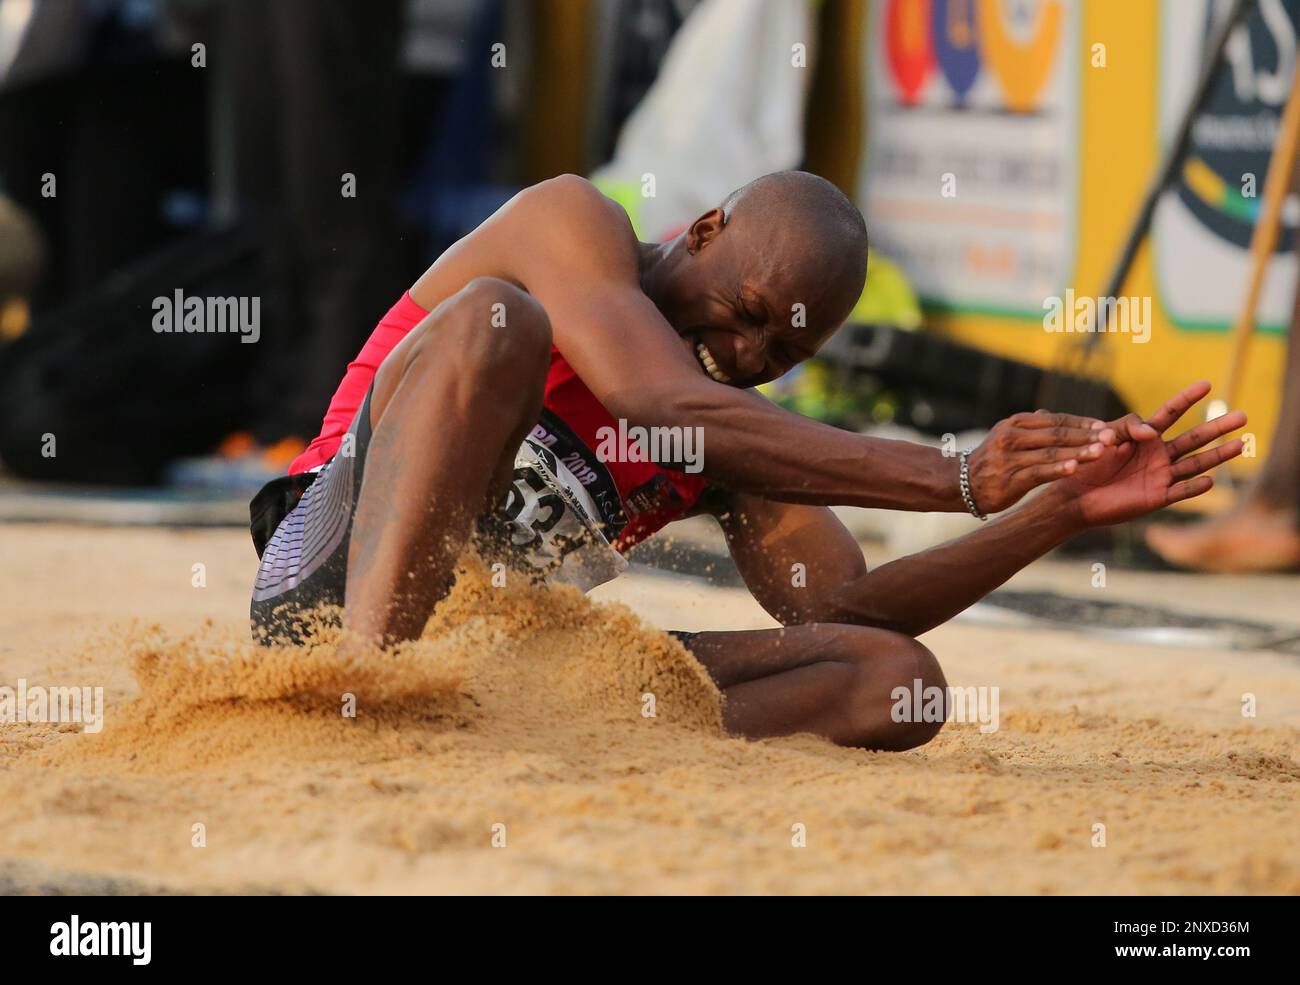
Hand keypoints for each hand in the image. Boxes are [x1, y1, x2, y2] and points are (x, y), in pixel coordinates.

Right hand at [966, 410, 1119, 513]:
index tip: (1104, 426)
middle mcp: (1012, 437)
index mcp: (1016, 424)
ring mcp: (1010, 458)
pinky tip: (1074, 469)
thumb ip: (1033, 428)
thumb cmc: (991, 460)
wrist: (961, 482)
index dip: (1081, 423)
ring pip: (1050, 453)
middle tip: (1111, 436)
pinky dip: (1057, 470)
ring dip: (1078, 452)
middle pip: (1056, 434)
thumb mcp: (1008, 436)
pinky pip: (1038, 473)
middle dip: (1086, 436)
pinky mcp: (1009, 479)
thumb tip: (1053, 415)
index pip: (1055, 420)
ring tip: (1101, 452)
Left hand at [1060, 380, 1246, 526]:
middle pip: (1193, 438)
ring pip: (1195, 463)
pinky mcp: (1156, 497)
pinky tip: (1209, 481)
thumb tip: (1150, 430)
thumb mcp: (1103, 438)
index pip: (1170, 413)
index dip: (1187, 399)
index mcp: (1145, 437)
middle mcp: (1159, 455)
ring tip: (1240, 444)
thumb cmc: (1086, 464)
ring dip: (1218, 455)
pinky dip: (1193, 487)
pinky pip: (1179, 492)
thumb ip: (1125, 428)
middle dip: (1217, 427)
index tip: (1206, 383)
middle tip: (1242, 415)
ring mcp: (1161, 476)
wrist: (1074, 496)